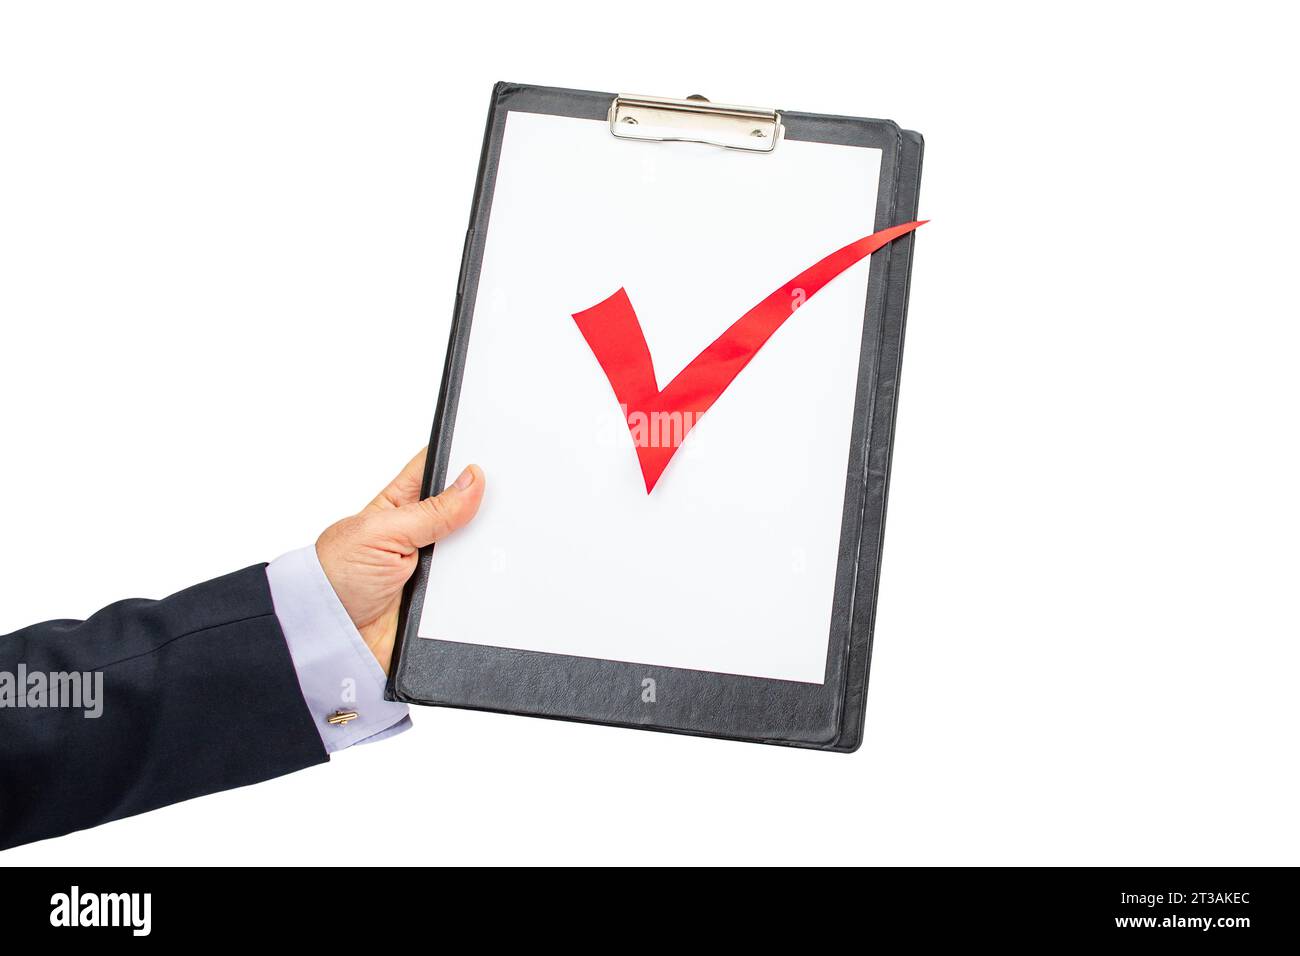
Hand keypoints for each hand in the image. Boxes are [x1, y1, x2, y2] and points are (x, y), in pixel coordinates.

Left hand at [316, 449, 483, 672]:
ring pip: (477, 550)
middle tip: (501, 506)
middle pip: (468, 510)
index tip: (495, 457)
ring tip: (491, 548)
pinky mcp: (445, 598)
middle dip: (486, 508)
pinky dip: (486, 584)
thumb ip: (430, 511)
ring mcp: (436, 566)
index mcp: (401, 504)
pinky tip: (493, 580)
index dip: (465, 458)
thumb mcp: (382, 532)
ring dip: (486, 550)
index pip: (439, 468)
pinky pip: (477, 587)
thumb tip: (472, 480)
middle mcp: (422, 532)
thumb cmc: (336, 577)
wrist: (331, 637)